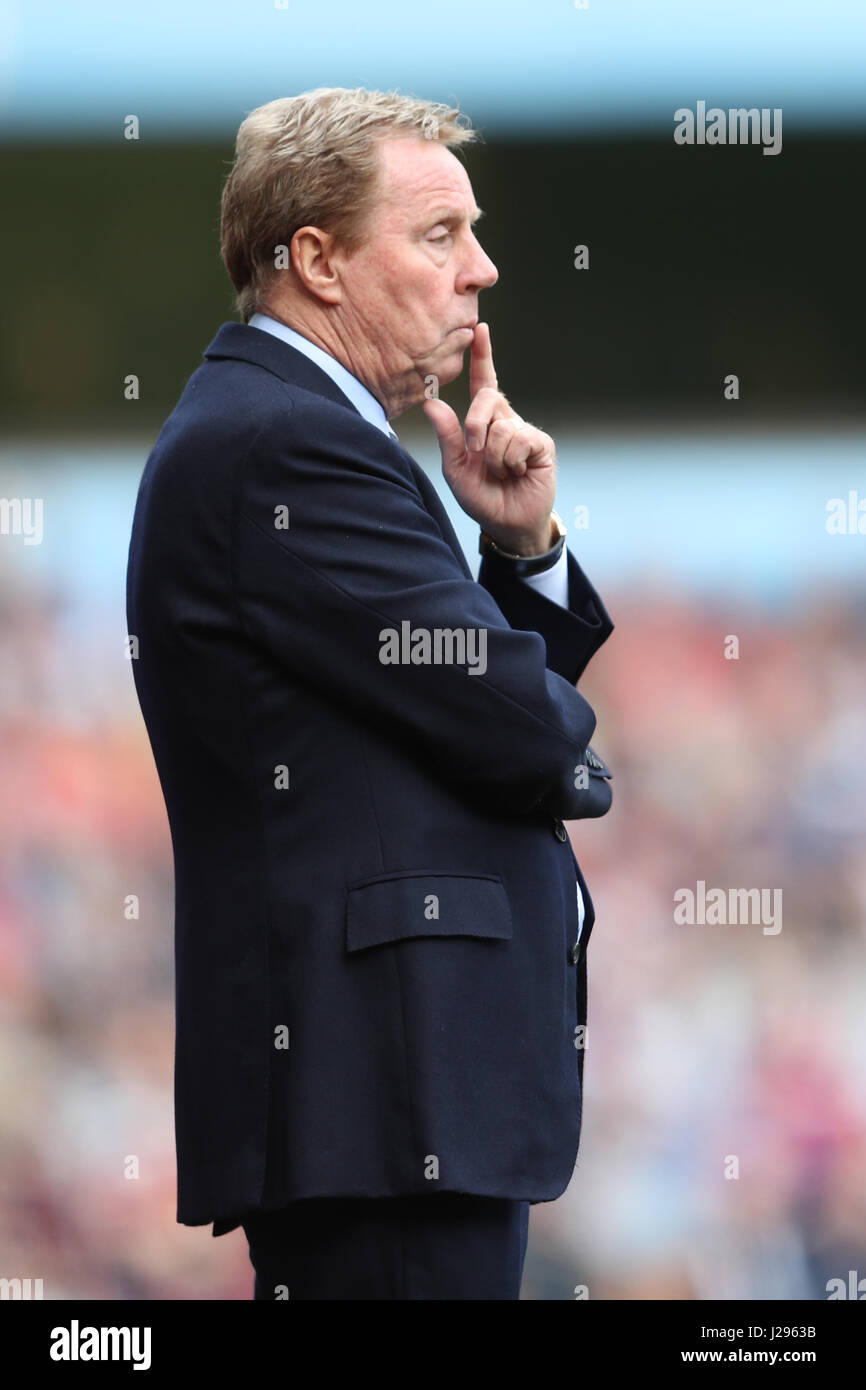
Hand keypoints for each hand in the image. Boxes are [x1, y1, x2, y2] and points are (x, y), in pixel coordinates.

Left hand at [422, 322, 556, 555]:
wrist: (507, 523)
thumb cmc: (482, 496)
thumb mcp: (455, 469)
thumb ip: (447, 436)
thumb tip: (430, 404)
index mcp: (483, 423)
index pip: (484, 383)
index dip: (482, 356)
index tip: (480, 329)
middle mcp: (505, 421)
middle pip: (487, 398)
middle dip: (475, 426)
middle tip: (477, 453)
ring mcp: (524, 431)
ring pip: (501, 425)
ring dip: (494, 456)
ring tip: (501, 473)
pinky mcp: (541, 444)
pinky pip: (519, 440)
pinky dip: (511, 461)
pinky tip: (517, 473)